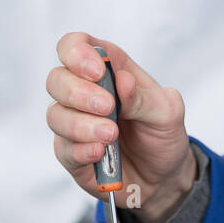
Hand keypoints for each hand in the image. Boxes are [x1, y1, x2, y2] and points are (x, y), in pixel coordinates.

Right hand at [46, 31, 195, 222]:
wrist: (163, 176)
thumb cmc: (162, 133)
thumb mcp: (168, 112)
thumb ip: (143, 97)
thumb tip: (122, 81)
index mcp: (107, 70)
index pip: (74, 46)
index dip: (77, 53)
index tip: (97, 71)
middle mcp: (84, 92)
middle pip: (56, 79)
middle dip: (79, 93)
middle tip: (108, 107)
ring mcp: (74, 123)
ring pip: (55, 115)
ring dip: (82, 125)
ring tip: (111, 135)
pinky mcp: (71, 154)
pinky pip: (63, 148)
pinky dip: (81, 149)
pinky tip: (100, 152)